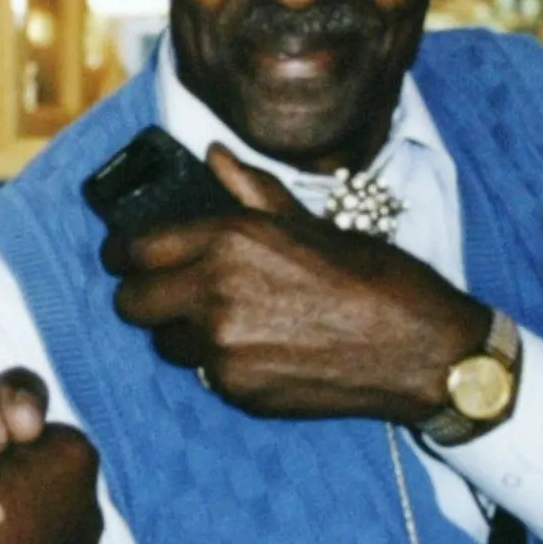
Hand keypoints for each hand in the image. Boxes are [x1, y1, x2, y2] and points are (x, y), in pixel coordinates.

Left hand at [110, 144, 489, 423]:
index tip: (123, 257)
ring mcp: (222, 346)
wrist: (420, 348)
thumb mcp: (311, 221)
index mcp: (229, 239)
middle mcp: (215, 291)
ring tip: (228, 322)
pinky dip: (218, 364)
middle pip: (132, 302)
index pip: (135, 249)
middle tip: (166, 293)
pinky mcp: (236, 389)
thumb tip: (214, 155)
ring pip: (164, 342)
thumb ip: (249, 191)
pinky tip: (260, 349)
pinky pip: (202, 373)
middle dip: (144, 296)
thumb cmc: (373, 277)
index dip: (122, 254)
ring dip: (182, 333)